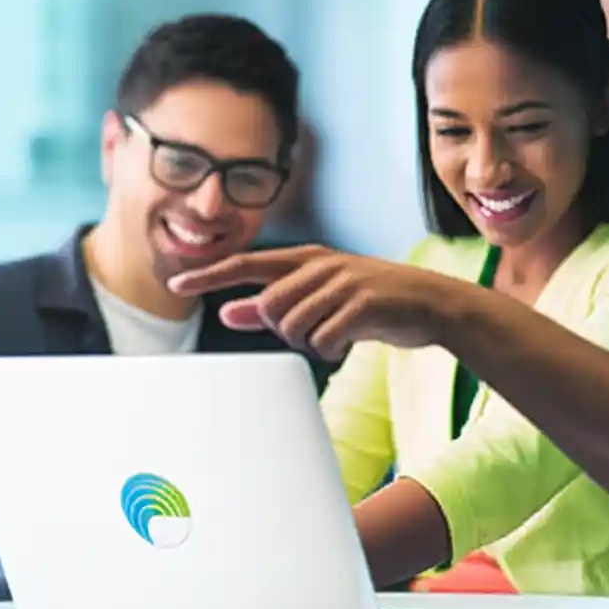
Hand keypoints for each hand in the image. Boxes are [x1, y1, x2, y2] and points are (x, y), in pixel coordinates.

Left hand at [167, 244, 460, 360]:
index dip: (209, 276)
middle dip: (284, 329)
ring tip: (336, 332)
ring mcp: (342, 281)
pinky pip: (324, 339)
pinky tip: (349, 340)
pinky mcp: (363, 303)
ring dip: (311, 341)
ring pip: (293, 326)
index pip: (245, 265)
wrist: (433, 304)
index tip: (176, 285)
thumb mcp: (318, 298)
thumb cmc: (369, 302)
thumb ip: (270, 304)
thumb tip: (225, 312)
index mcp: (305, 259)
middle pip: (268, 308)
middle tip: (315, 330)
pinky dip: (331, 349)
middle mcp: (319, 265)